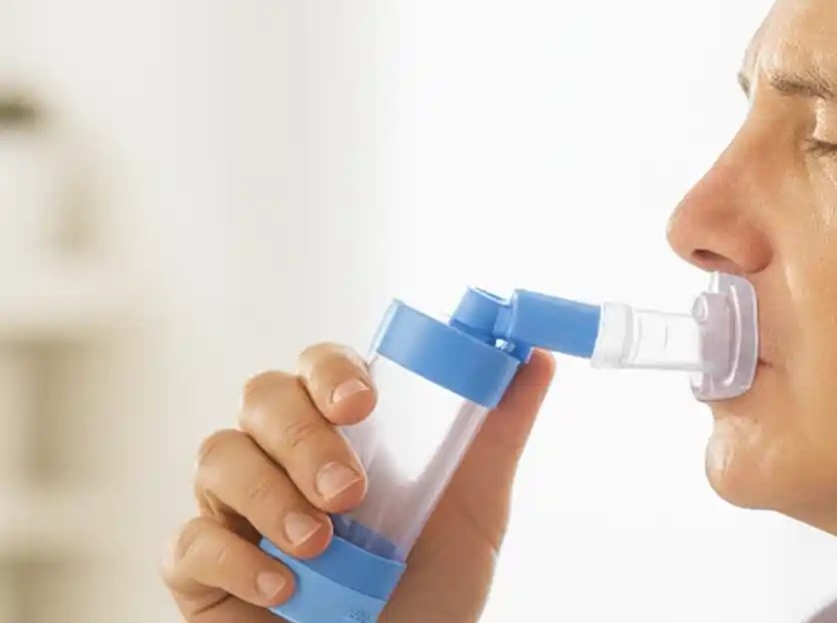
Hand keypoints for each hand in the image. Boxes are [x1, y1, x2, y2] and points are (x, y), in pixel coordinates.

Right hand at [162, 342, 554, 621]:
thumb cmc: (428, 591)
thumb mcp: (476, 515)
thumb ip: (498, 436)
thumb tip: (535, 357)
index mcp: (340, 429)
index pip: (318, 366)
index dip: (330, 370)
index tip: (363, 403)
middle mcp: (280, 455)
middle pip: (262, 399)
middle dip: (304, 439)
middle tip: (349, 493)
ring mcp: (234, 507)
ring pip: (218, 456)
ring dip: (269, 496)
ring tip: (321, 545)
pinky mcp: (199, 567)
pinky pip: (189, 541)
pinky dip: (236, 561)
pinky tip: (284, 591)